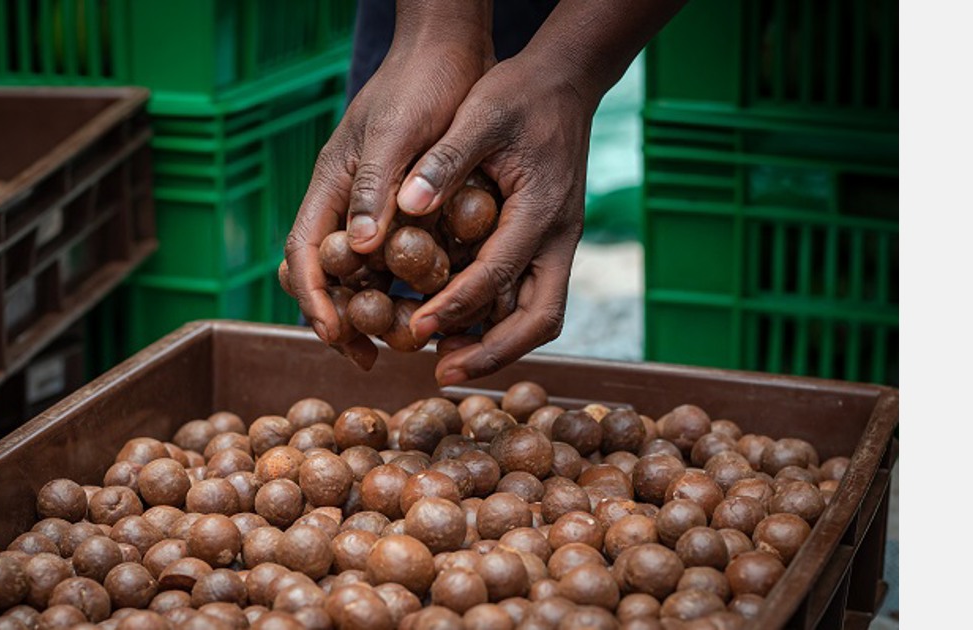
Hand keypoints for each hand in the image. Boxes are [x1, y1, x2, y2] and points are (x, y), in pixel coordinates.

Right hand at [284, 10, 492, 368]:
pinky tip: (435, 309)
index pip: (303, 256)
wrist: (452, 50)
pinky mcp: (409, 209)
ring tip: (404, 342)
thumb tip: (356, 251)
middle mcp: (347, 204)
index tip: (335, 338)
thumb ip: (375, 189)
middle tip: (368, 357)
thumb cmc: (420, 84)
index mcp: (331, 187)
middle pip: (327, 277)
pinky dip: (409, 288)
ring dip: (377, 311)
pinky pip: (400, 261)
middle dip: (341, 320)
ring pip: (363, 276)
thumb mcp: (397, 134)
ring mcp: (377, 208)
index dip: (314, 301)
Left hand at [397, 53, 599, 385]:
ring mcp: (560, 241)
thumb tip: (407, 204)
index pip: (499, 275)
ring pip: (540, 314)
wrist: (566, 79)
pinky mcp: (550, 239)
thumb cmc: (518, 94)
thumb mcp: (479, 115)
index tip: (418, 331)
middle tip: (444, 374)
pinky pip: (532, 295)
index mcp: (542, 209)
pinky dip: (501, 319)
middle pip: (540, 318)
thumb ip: (445, 160)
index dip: (457, 308)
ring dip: (499, 343)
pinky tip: (460, 326)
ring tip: (446, 362)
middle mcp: (560, 235)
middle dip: (493, 352)